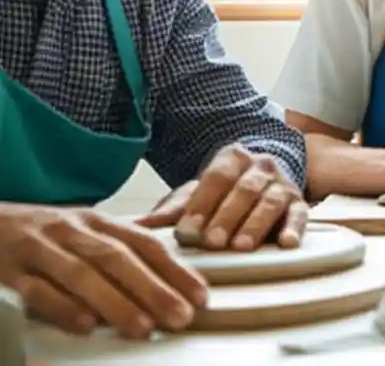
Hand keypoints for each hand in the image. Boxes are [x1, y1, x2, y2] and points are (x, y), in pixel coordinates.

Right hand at [0, 204, 205, 337]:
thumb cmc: (44, 235)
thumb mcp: (85, 231)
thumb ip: (122, 249)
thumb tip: (173, 276)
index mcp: (97, 222)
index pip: (144, 243)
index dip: (174, 269)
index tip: (199, 295)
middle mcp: (72, 231)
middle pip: (118, 258)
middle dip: (154, 288)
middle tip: (180, 316)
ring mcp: (39, 249)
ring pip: (82, 274)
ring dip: (116, 301)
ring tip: (142, 327)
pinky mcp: (8, 271)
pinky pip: (37, 290)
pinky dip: (63, 307)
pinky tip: (85, 325)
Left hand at [136, 143, 307, 250]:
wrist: (264, 180)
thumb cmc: (223, 194)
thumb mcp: (198, 195)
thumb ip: (173, 210)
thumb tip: (135, 227)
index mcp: (232, 158)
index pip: (216, 178)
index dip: (201, 204)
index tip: (186, 231)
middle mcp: (261, 166)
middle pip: (244, 190)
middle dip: (227, 216)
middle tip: (212, 241)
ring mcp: (283, 185)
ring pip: (271, 201)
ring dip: (255, 224)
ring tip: (241, 246)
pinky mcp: (300, 204)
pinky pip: (300, 215)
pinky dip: (295, 229)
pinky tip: (286, 244)